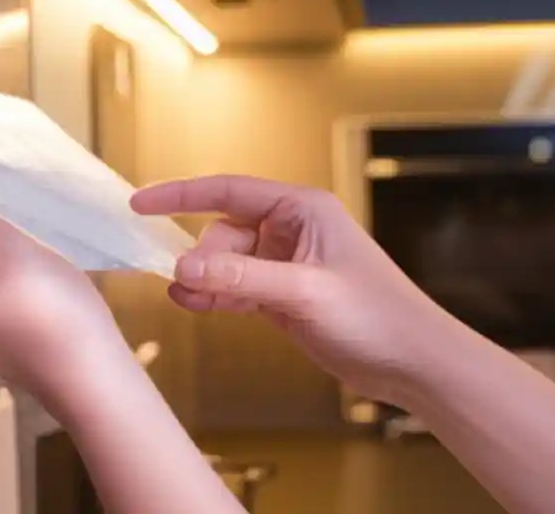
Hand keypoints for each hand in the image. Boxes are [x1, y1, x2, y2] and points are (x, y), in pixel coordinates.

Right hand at [132, 175, 454, 404]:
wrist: (415, 363)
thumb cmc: (379, 317)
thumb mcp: (304, 292)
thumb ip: (241, 278)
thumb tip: (182, 269)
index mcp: (303, 209)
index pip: (227, 191)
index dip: (180, 195)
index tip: (140, 204)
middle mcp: (292, 229)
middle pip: (222, 231)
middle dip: (200, 257)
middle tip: (186, 285)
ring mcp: (286, 263)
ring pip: (225, 262)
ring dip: (204, 281)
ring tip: (186, 301)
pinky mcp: (282, 294)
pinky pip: (235, 287)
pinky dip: (215, 296)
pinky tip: (196, 307)